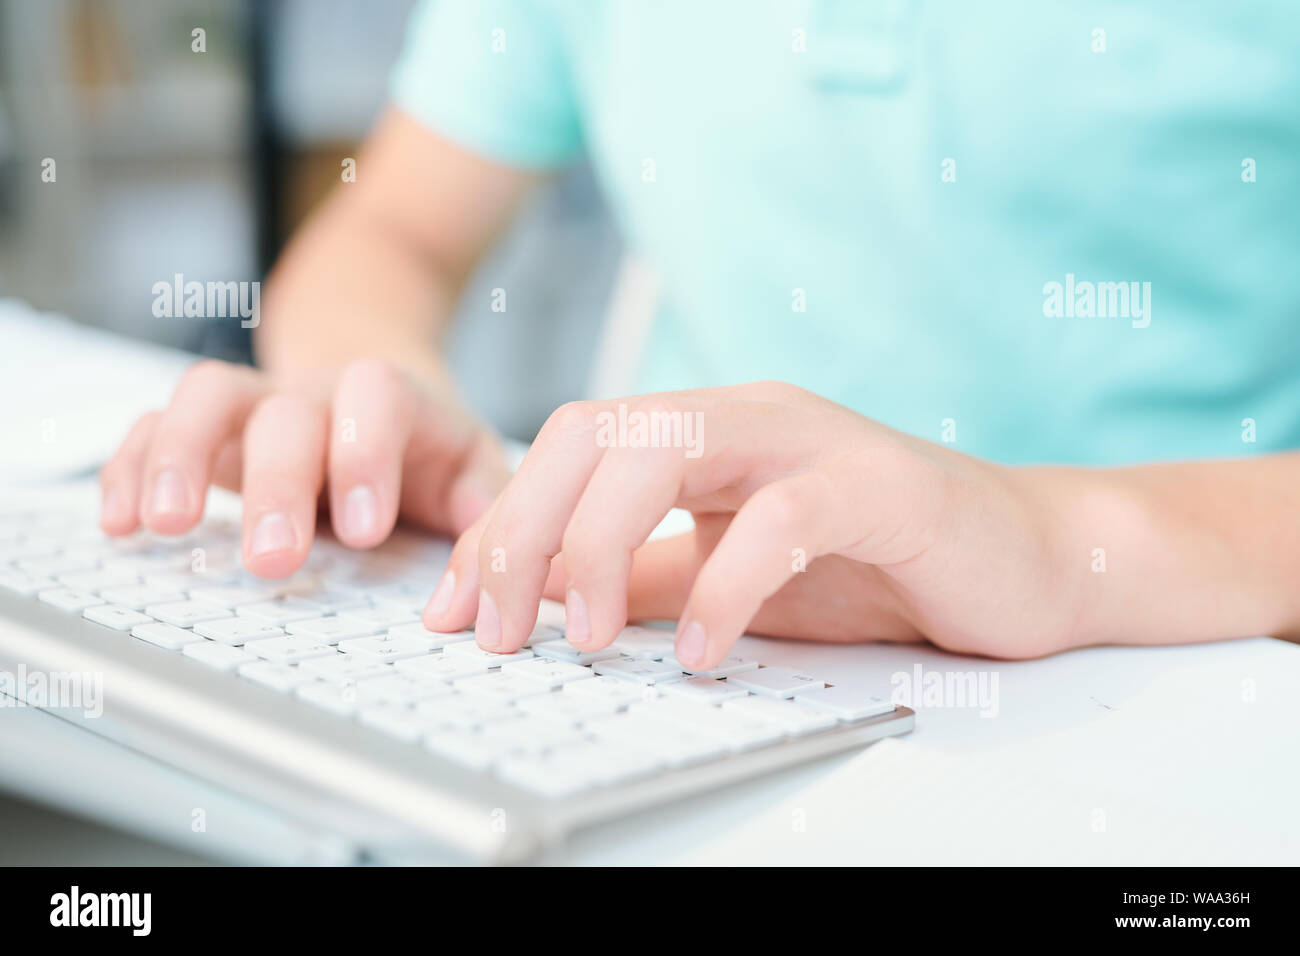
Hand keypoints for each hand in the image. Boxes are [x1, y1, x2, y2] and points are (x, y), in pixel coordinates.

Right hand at [99, 357, 508, 576]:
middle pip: (284, 414)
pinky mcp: (206, 431)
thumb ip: (490, 505)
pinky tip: (117, 523)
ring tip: (164, 524)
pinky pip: (153, 426)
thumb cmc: (426, 444)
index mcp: (388, 399)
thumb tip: (509, 564)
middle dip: (276, 484)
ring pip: (205, 398)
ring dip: (179, 456)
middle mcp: (314, 395)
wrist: (373, 382)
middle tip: (272, 560)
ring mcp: (253, 407)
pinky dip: (127, 467)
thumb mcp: (473, 466)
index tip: (366, 528)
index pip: (376, 400)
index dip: (366, 454)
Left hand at [423, 381, 1077, 667]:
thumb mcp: (729, 576)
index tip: (453, 611)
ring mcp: (810, 439)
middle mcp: (743, 416)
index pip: (567, 448)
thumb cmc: (875, 567)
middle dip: (525, 531)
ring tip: (589, 640)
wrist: (1020, 558)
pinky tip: (706, 652)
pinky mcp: (878, 482)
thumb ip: (647, 576)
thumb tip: (544, 597)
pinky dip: (728, 586)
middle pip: (593, 431)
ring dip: (604, 546)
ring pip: (667, 446)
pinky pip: (781, 518)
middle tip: (498, 631)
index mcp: (700, 430)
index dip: (499, 525)